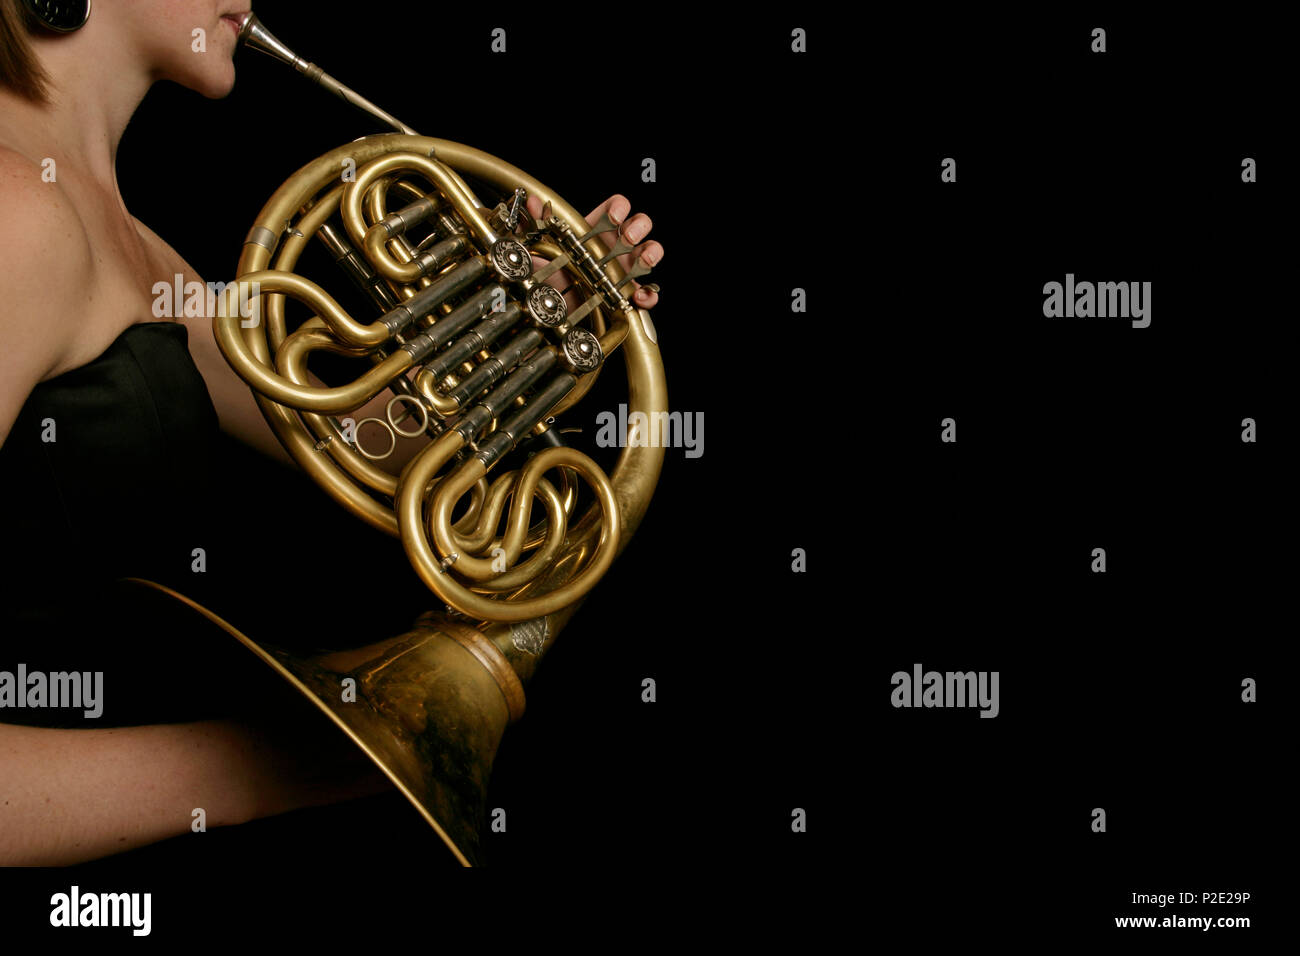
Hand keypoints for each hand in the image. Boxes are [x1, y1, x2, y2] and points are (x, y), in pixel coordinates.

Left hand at [526, 193, 661, 309]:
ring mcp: (626, 267)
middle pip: (640, 224)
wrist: (555, 307)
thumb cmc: (553, 272)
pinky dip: (650, 294)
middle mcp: (616, 245)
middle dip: (638, 227)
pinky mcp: (629, 292)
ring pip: (651, 250)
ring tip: (643, 261)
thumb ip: (536, 224)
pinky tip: (639, 297)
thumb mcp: (541, 249)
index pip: (617, 207)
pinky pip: (648, 291)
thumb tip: (531, 202)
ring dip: (651, 252)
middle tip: (628, 239)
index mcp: (599, 229)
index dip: (620, 207)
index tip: (614, 217)